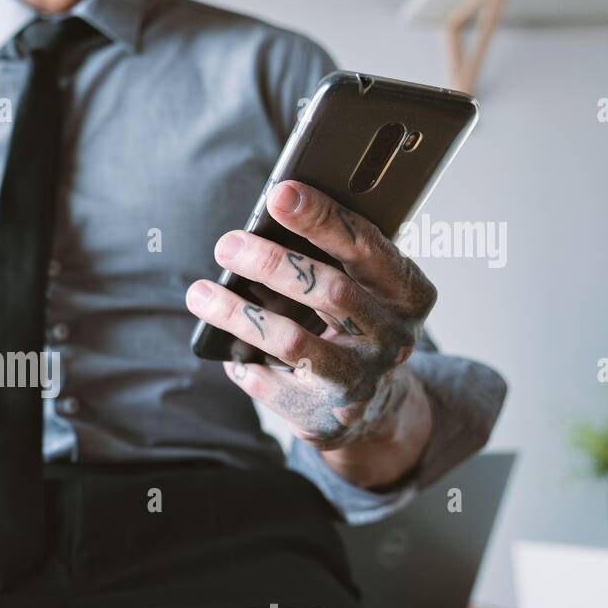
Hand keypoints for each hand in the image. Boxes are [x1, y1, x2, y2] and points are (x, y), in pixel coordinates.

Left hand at [185, 180, 434, 489]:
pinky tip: (221, 343)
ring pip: (292, 341)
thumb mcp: (362, 288)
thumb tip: (265, 222)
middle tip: (227, 244)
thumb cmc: (356, 324)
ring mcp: (361, 379)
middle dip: (271, 263)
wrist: (375, 406)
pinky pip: (270, 382)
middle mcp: (393, 337)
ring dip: (237, 314)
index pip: (365, 246)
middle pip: (328, 290)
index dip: (321, 218)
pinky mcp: (325, 415)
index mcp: (408, 293)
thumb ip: (331, 257)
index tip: (279, 193)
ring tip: (199, 293)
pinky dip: (242, 361)